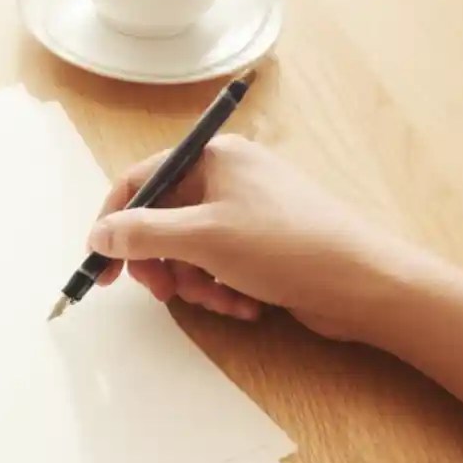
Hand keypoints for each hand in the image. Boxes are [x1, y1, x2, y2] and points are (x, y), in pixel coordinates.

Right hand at [87, 135, 431, 342]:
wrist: (364, 284)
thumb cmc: (286, 247)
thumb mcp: (202, 238)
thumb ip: (142, 234)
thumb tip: (98, 234)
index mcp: (214, 157)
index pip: (141, 180)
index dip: (115, 224)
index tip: (104, 266)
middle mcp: (228, 177)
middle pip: (163, 220)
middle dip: (161, 262)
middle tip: (164, 292)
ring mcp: (247, 211)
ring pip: (189, 250)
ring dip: (195, 282)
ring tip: (220, 300)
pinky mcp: (262, 245)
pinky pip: (218, 265)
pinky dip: (222, 289)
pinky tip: (245, 304)